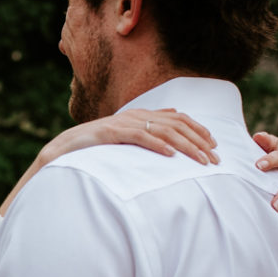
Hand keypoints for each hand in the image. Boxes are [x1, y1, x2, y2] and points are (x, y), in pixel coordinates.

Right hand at [1, 109, 218, 214]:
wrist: (62, 150)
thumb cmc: (95, 148)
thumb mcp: (126, 137)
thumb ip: (148, 129)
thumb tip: (173, 122)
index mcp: (140, 115)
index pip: (178, 118)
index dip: (198, 129)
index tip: (215, 145)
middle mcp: (135, 115)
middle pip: (176, 124)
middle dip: (199, 141)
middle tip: (215, 159)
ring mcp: (123, 123)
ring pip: (163, 131)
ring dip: (186, 146)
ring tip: (201, 161)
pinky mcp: (111, 133)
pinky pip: (140, 137)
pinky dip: (158, 146)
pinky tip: (171, 157)